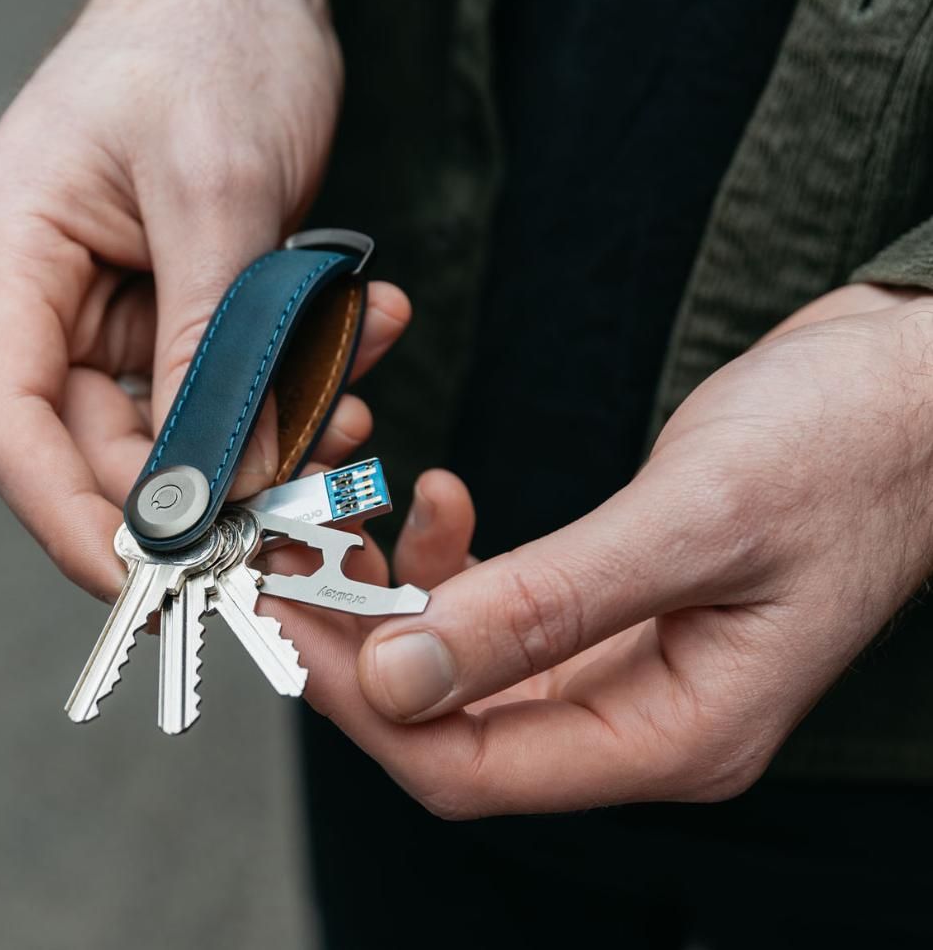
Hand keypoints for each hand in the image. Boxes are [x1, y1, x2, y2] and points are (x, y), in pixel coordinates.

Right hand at [0, 0, 402, 599]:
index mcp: (15, 257)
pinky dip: (305, 373)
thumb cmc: (211, 41)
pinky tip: (365, 329)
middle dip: (216, 480)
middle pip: (111, 443)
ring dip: (282, 423)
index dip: (72, 521)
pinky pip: (243, 373)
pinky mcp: (190, 299)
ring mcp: (125, 302)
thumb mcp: (215, 191)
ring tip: (360, 381)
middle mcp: (56, 294)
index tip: (156, 582)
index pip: (11, 426)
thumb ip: (212, 346)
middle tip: (317, 492)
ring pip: (192, 419)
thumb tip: (214, 482)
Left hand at [282, 283, 932, 817]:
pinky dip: (452, 564)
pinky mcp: (613, 607)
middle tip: (288, 565)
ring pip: (467, 665)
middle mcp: (642, 717)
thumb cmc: (842, 450)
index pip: (473, 768)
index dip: (366, 707)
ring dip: (395, 601)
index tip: (288, 622)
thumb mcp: (692, 524)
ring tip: (343, 524)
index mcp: (674, 735)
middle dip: (360, 648)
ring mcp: (626, 664)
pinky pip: (502, 610)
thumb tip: (401, 681)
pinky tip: (439, 501)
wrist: (909, 390)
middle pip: (456, 724)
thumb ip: (547, 608)